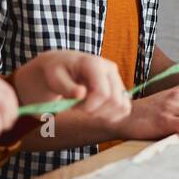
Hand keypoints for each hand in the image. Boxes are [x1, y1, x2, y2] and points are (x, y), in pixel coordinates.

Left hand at [12, 50, 130, 124]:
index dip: (89, 107)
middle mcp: (110, 69)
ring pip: (123, 106)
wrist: (60, 67)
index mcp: (94, 63)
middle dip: (96, 111)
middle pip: (115, 102)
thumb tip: (81, 94)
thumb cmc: (55, 72)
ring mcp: (117, 78)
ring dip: (104, 114)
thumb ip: (66, 86)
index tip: (73, 107)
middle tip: (79, 107)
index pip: (103, 93)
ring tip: (87, 107)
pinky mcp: (119, 88)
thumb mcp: (53, 77)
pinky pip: (124, 108)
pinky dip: (111, 115)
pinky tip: (96, 110)